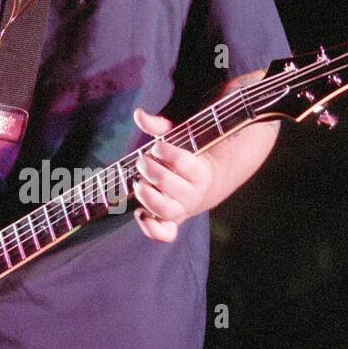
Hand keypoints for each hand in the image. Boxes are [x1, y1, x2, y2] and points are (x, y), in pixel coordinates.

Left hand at [131, 107, 213, 243]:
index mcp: (202, 171)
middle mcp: (194, 194)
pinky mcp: (173, 222)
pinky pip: (165, 234)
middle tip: (143, 161)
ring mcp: (183, 210)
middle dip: (151, 170)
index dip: (167, 153)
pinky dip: (151, 229)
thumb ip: (160, 126)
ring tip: (139, 183)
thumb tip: (139, 114)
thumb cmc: (190, 157)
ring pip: (165, 210)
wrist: (209, 184)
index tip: (157, 146)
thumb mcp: (181, 138)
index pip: (184, 163)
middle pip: (169, 185)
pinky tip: (140, 214)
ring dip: (147, 196)